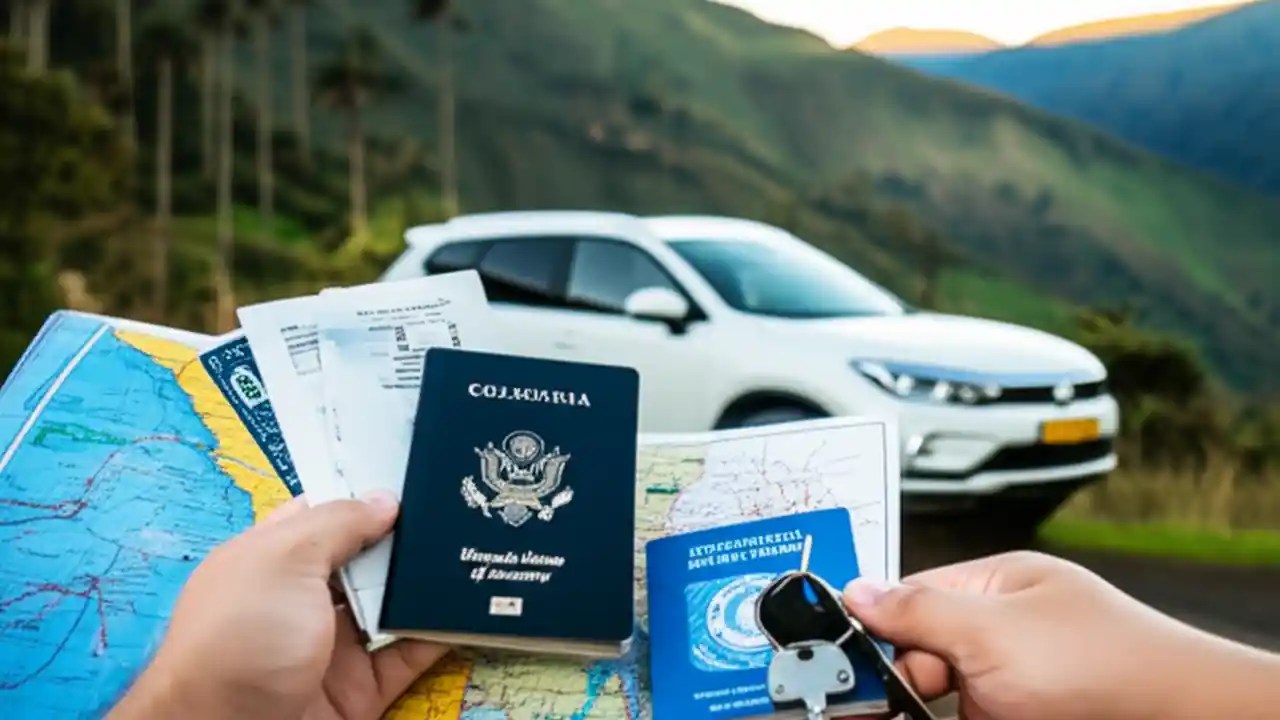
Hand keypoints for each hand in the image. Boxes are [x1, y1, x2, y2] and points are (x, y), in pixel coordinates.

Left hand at [109, 494, 447, 719]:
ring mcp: (334, 645)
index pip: (323, 514)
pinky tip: (474, 606)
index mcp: (272, 559)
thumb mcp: (284, 561)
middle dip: (408, 535)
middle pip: (367, 557)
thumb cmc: (244, 637)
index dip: (365, 491)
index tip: (417, 468)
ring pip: (392, 604)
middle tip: (465, 503)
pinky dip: (441, 634)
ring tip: (480, 547)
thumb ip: (339, 524)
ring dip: (430, 582)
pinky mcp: (362, 688)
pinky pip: (409, 654)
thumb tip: (388, 499)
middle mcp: (303, 599)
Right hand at [844, 551, 1279, 719]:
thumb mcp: (991, 629)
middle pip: (917, 654)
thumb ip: (917, 609)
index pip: (912, 597)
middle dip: (884, 680)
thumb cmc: (1105, 662)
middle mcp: (1003, 633)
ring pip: (933, 697)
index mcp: (998, 586)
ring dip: (903, 708)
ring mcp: (1013, 684)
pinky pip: (957, 717)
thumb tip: (857, 589)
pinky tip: (906, 717)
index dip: (870, 626)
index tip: (829, 653)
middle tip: (848, 702)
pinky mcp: (1017, 718)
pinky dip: (929, 718)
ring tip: (866, 711)